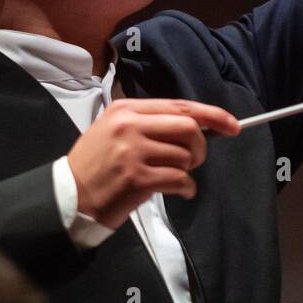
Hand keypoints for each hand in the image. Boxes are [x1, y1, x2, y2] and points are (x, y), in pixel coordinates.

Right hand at [66, 98, 239, 229]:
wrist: (70, 197)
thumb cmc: (96, 166)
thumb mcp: (115, 131)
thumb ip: (150, 124)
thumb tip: (196, 125)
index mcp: (126, 109)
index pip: (180, 106)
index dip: (212, 115)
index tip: (232, 125)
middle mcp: (129, 125)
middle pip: (188, 127)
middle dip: (201, 146)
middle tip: (194, 160)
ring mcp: (132, 151)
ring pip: (185, 155)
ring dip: (188, 171)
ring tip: (173, 178)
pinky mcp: (137, 177)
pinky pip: (180, 179)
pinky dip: (186, 187)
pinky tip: (178, 191)